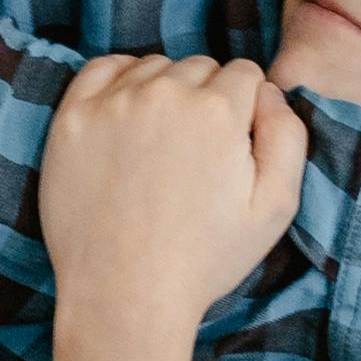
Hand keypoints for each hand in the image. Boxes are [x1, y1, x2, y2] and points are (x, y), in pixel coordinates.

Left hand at [43, 54, 308, 317]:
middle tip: (194, 151)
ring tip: (159, 144)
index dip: (244, 108)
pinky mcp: (72, 118)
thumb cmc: (204, 259)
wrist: (125, 294)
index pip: (243, 74)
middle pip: (199, 66)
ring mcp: (113, 103)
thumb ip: (287, 136)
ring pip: (153, 66)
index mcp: (219, 112)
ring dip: (163, 90)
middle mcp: (165, 95)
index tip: (231, 144)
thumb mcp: (277, 207)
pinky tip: (126, 116)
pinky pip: (102, 69)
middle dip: (205, 97)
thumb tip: (271, 92)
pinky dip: (119, 81)